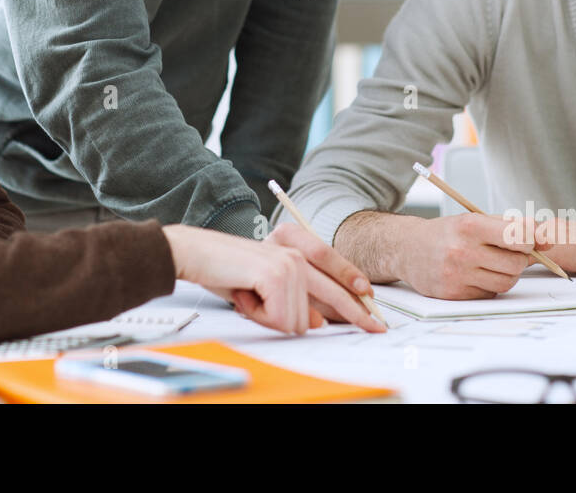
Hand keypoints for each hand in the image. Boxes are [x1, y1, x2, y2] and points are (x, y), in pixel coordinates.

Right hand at [161, 225, 384, 334]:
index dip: (354, 288)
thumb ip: (295, 298)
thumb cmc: (227, 270)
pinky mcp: (276, 274)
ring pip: (300, 318)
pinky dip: (261, 317)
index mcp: (296, 246)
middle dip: (355, 314)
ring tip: (250, 299)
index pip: (334, 268)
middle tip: (378, 329)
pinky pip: (281, 318)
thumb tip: (318, 322)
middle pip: (335, 294)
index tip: (372, 304)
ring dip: (271, 318)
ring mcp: (289, 262)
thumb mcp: (266, 286)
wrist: (196, 254)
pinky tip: (246, 298)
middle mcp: (297, 252)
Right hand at [395, 212, 553, 299]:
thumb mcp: (475, 220)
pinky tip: (474, 274)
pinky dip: (489, 286)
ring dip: (506, 274)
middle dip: (518, 259)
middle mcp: (462, 251)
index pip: (519, 236)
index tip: (528, 239)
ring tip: (490, 263)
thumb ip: (513, 227)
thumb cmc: (447, 233)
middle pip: (517, 264)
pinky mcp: (454, 294)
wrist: (407, 248)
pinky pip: (490, 294)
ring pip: (507, 282)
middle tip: (505, 252)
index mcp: (470, 226)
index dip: (531, 239)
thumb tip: (548, 240)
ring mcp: (457, 275)